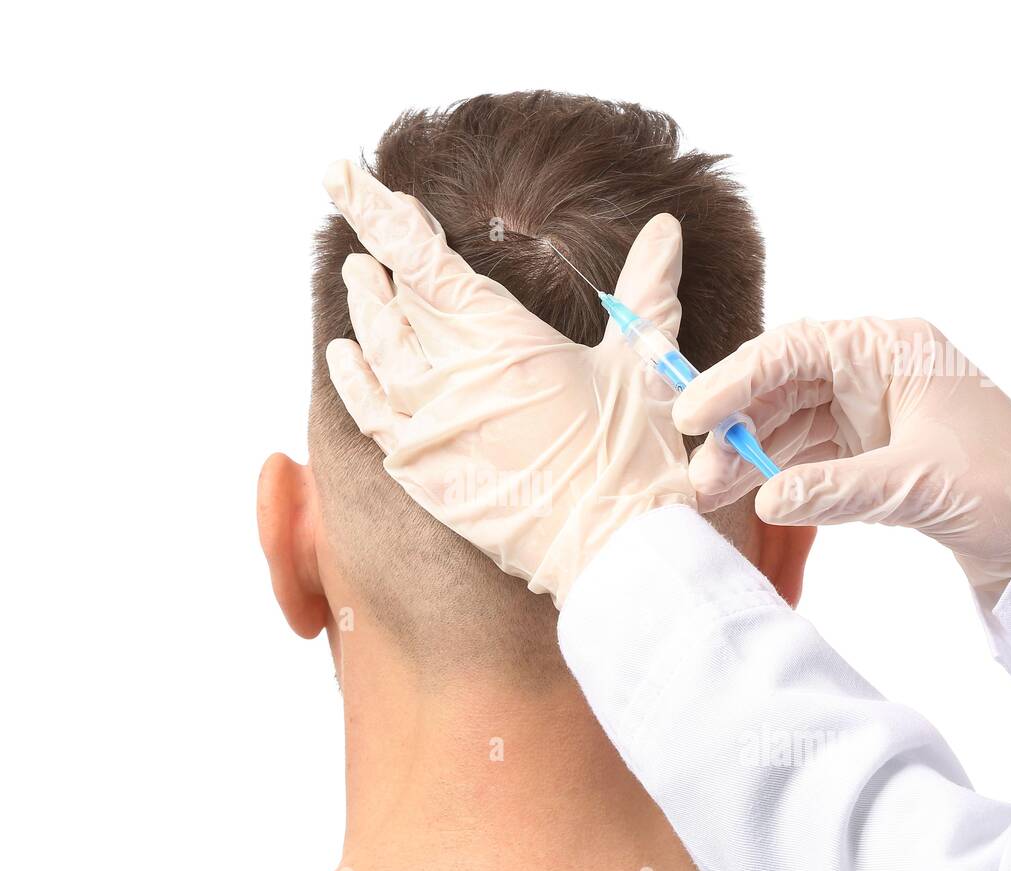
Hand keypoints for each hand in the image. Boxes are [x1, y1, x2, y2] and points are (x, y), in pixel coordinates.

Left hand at [322, 161, 695, 606]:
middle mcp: (452, 378)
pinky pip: (371, 416)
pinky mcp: (423, 475)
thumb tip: (665, 230)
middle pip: (394, 301)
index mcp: (504, 341)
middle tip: (365, 230)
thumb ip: (645, 292)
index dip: (381, 213)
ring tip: (359, 281)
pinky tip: (344, 356)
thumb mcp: (645, 365)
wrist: (615, 551)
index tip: (346, 178)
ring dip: (365, 310)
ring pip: (377, 353)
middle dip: (378, 259)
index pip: (424, 259)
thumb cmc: (636, 458)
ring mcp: (430, 429)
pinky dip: (353, 380)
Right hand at [674, 317, 1010, 600]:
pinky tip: (746, 493)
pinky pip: (803, 450)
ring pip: (785, 419)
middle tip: (700, 473)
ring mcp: (867, 407)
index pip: (795, 349)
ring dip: (746, 453)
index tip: (691, 415)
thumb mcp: (916, 484)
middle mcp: (873, 369)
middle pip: (780, 384)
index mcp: (890, 350)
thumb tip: (766, 500)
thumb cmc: (1004, 486)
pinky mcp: (865, 445)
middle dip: (734, 426)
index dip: (735, 379)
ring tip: (711, 492)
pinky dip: (773, 471)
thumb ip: (836, 490)